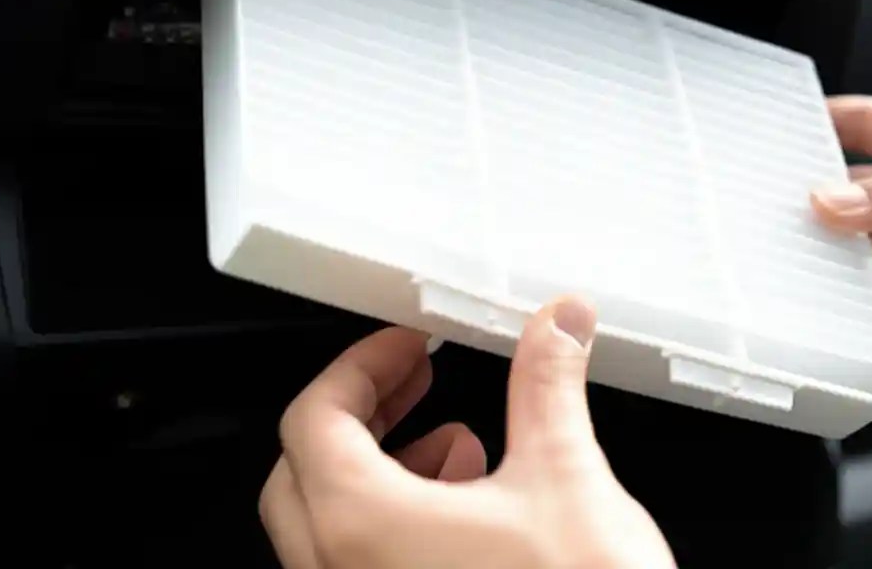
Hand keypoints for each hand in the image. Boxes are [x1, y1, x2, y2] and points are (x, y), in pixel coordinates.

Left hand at [259, 297, 675, 568]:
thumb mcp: (567, 479)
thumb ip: (548, 387)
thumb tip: (556, 327)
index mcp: (363, 526)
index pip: (314, 418)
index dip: (361, 368)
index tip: (408, 348)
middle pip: (304, 470)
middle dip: (364, 414)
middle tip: (415, 382)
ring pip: (328, 527)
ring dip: (382, 471)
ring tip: (457, 443)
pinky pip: (360, 568)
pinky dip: (396, 526)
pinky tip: (470, 512)